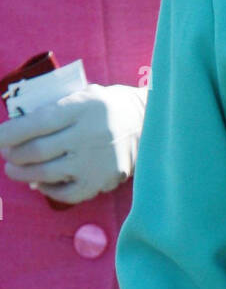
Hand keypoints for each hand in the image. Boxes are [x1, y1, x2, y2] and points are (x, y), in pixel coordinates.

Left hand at [0, 83, 146, 203]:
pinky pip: (67, 193)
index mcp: (83, 108)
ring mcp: (96, 161)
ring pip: (47, 173)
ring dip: (23, 173)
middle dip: (14, 154)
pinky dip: (48, 190)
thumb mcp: (83, 95)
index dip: (9, 133)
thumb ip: (53, 110)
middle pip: (38, 150)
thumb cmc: (106, 107)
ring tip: (15, 169)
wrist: (148, 124)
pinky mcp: (102, 181)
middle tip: (6, 154)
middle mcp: (89, 135)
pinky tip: (40, 183)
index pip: (38, 122)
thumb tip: (16, 131)